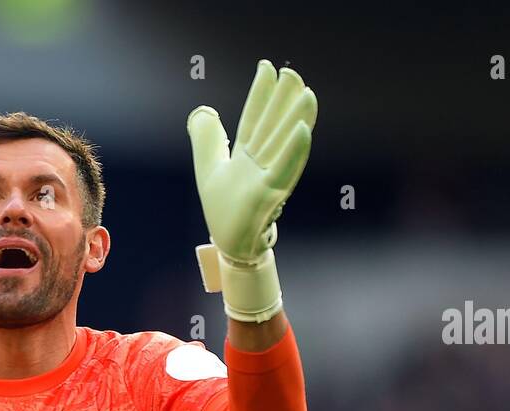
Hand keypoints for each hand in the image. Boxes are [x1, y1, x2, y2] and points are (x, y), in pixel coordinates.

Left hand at [188, 61, 316, 320]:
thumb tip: (203, 111)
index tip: (267, 67)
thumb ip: (207, 140)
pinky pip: (284, 170)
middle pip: (272, 125)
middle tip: (293, 73)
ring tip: (306, 93)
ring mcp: (267, 177)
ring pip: (283, 143)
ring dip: (296, 119)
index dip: (260, 93)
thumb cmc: (225, 210)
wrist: (230, 244)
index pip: (253, 118)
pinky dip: (294, 151)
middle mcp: (260, 162)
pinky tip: (303, 130)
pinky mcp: (269, 194)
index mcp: (247, 155)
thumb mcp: (209, 168)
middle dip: (282, 100)